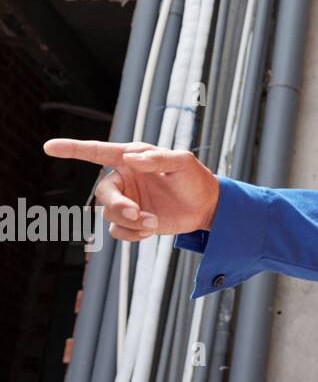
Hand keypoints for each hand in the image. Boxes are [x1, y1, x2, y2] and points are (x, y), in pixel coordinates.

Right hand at [43, 139, 219, 241]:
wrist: (206, 206)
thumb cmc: (195, 178)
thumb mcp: (183, 162)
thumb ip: (160, 159)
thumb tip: (133, 158)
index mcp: (132, 159)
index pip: (97, 152)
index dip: (73, 149)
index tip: (49, 147)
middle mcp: (124, 179)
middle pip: (102, 194)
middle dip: (117, 205)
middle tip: (138, 212)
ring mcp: (126, 201)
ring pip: (110, 215)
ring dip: (131, 221)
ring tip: (155, 221)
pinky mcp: (131, 222)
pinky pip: (118, 232)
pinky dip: (132, 234)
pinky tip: (151, 229)